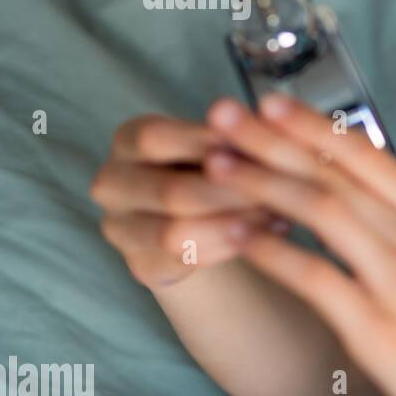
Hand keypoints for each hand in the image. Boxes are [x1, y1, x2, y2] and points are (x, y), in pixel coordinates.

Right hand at [90, 113, 285, 288]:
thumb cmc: (218, 162)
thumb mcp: (223, 141)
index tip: (257, 145)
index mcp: (128, 140)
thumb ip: (236, 136)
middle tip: (282, 190)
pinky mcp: (140, 265)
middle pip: (171, 193)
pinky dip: (233, 247)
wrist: (203, 213)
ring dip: (235, 225)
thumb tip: (265, 129)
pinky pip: (188, 262)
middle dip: (233, 192)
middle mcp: (112, 183)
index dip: (208, 143)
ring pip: (176, 235)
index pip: (156, 139)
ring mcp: (120, 228)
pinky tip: (269, 235)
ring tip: (281, 214)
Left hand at [200, 93, 395, 395]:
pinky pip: (311, 275)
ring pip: (321, 211)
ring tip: (214, 167)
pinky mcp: (374, 327)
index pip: (367, 154)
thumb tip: (340, 188)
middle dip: (272, 140)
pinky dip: (267, 251)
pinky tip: (234, 236)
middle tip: (222, 117)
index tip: (269, 101)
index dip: (313, 124)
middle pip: (334, 173)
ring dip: (261, 183)